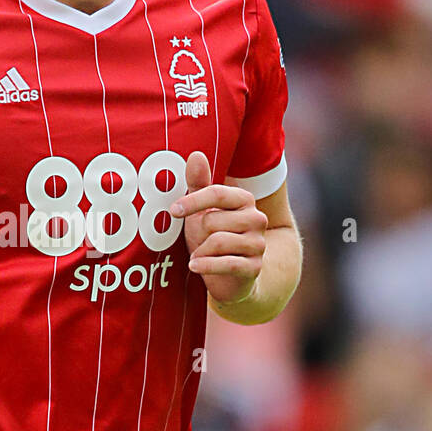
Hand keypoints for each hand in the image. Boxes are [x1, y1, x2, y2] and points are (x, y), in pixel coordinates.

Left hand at [170, 151, 267, 305]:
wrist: (230, 276)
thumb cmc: (213, 237)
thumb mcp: (203, 210)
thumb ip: (199, 184)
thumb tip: (195, 154)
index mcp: (245, 200)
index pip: (217, 193)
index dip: (192, 201)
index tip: (173, 211)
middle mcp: (257, 219)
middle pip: (214, 220)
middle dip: (199, 232)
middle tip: (199, 240)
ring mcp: (258, 244)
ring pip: (218, 242)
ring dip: (200, 250)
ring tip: (199, 254)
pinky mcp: (254, 267)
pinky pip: (226, 263)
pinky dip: (205, 265)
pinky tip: (194, 266)